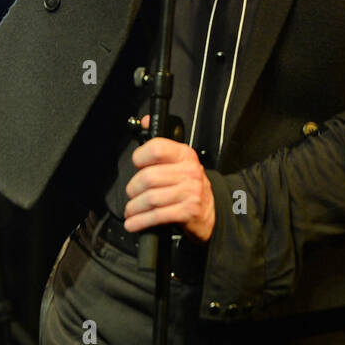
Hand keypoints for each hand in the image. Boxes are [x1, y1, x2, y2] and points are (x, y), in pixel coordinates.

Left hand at [125, 114, 215, 242]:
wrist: (213, 212)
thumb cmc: (190, 186)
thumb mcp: (180, 162)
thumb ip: (161, 146)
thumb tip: (144, 121)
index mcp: (185, 155)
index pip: (156, 148)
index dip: (140, 157)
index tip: (137, 165)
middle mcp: (189, 171)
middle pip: (148, 177)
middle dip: (133, 189)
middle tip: (132, 194)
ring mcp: (190, 192)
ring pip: (150, 198)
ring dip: (135, 208)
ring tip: (131, 211)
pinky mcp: (189, 211)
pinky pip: (157, 216)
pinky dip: (141, 221)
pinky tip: (135, 223)